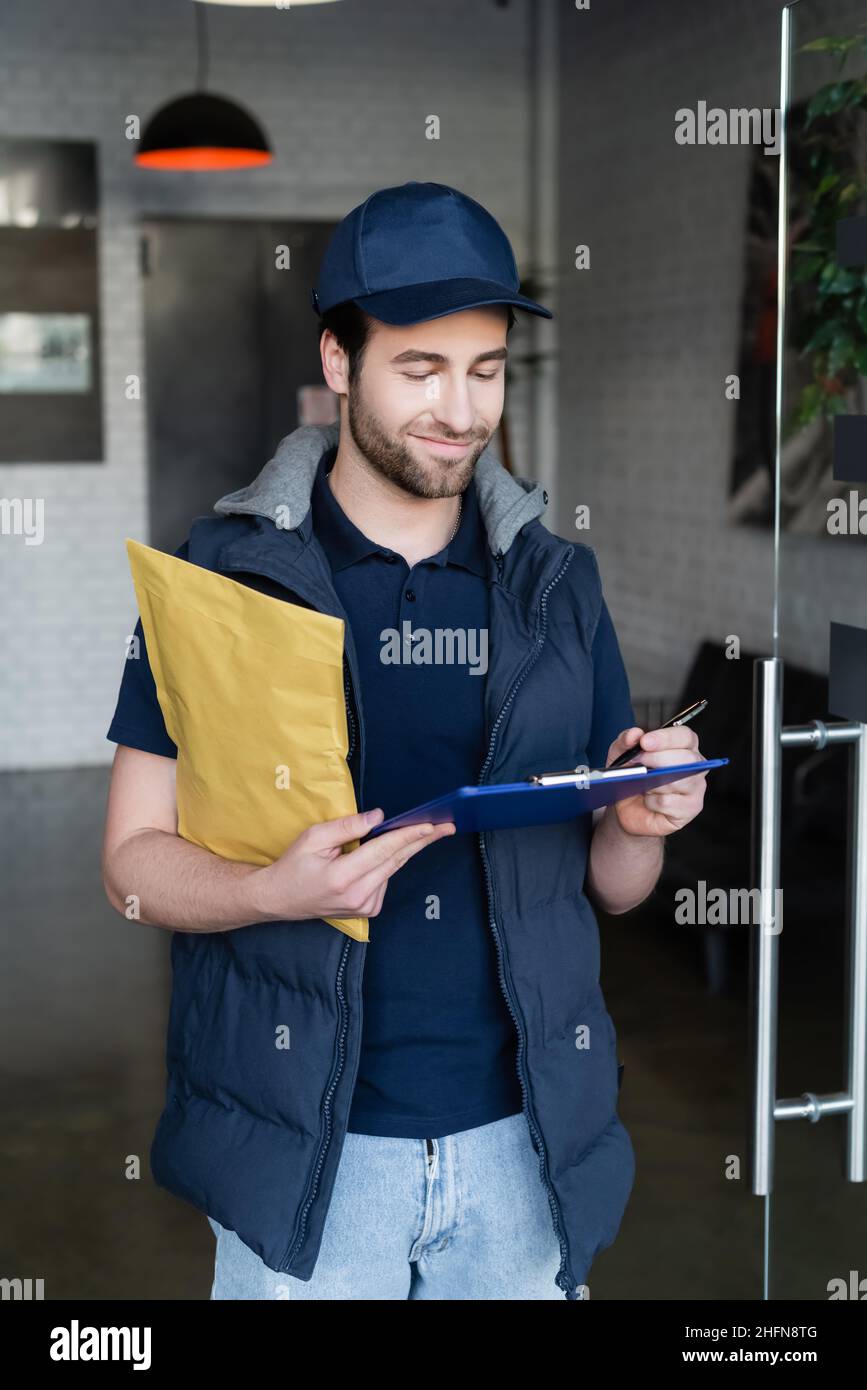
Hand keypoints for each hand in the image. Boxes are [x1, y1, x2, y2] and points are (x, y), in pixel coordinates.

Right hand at [251, 808, 455, 920]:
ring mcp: (365, 907)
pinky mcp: (368, 911)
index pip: (384, 850)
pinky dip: (385, 865)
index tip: (431, 825)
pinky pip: (385, 880)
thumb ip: (347, 827)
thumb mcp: (313, 838)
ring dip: (401, 850)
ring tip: (409, 833)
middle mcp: (359, 896)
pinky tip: (373, 858)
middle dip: (422, 841)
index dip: (409, 835)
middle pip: (397, 860)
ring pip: (393, 870)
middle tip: (447, 826)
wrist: (280, 899)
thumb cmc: (294, 865)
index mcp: (343, 877)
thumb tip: (378, 817)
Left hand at [604, 725, 707, 837]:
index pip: (685, 736)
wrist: (628, 808)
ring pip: (680, 782)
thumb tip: (633, 735)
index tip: (645, 741)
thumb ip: (626, 740)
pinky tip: (647, 800)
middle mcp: (693, 766)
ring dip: (654, 782)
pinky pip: (668, 803)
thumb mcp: (621, 754)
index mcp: (683, 747)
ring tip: (641, 783)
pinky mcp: (689, 809)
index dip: (666, 738)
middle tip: (639, 761)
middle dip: (659, 758)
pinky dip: (652, 801)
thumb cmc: (633, 778)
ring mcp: (695, 789)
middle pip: (687, 758)